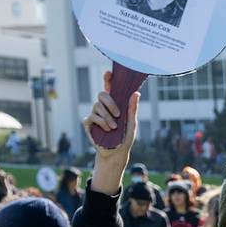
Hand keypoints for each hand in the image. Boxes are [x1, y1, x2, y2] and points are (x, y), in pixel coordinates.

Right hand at [88, 72, 140, 193]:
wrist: (116, 153)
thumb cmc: (125, 138)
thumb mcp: (131, 123)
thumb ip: (132, 109)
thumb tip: (136, 93)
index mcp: (114, 105)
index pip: (110, 89)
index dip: (108, 80)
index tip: (109, 73)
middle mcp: (103, 107)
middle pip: (102, 94)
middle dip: (110, 102)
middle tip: (118, 113)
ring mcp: (94, 114)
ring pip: (97, 106)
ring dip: (107, 116)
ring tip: (114, 127)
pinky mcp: (88, 123)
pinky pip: (92, 117)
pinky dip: (101, 122)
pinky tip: (107, 129)